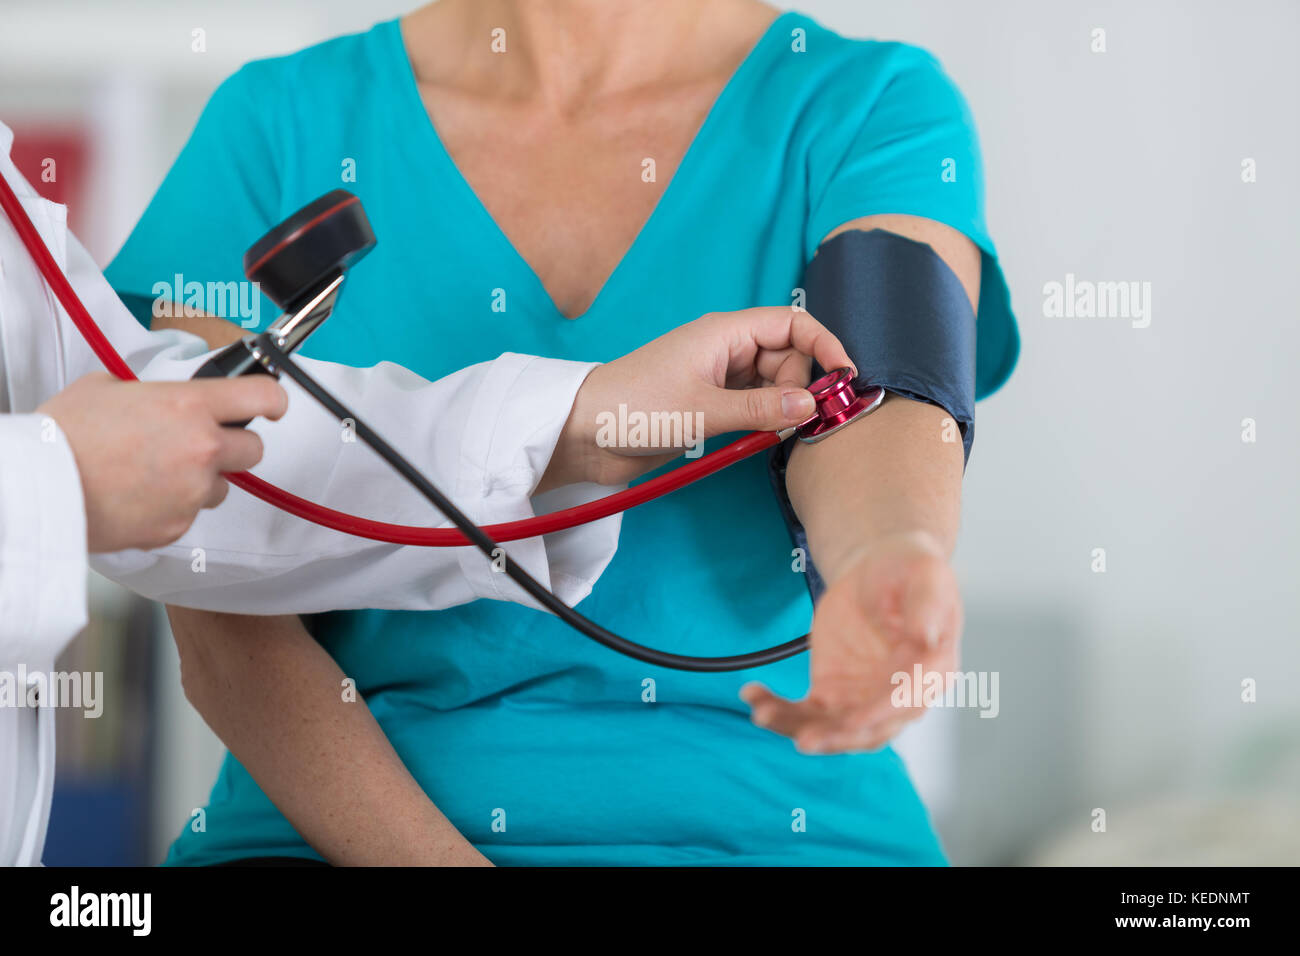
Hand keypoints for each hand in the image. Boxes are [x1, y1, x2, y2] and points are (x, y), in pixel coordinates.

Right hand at [37, 372, 287, 552]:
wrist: (40, 489)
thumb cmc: (64, 438)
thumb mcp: (106, 388)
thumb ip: (149, 393)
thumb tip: (158, 398)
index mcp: (189, 406)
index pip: (262, 395)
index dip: (272, 399)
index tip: (272, 404)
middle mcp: (201, 448)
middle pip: (254, 449)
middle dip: (232, 446)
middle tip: (200, 444)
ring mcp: (193, 491)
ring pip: (222, 486)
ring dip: (201, 480)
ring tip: (155, 474)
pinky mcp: (178, 525)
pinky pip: (191, 513)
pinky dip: (174, 507)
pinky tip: (140, 496)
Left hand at [547, 307, 853, 487]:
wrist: (584, 434)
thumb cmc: (635, 408)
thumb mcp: (705, 410)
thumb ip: (762, 408)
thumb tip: (813, 405)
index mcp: (724, 333)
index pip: (792, 324)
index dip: (825, 345)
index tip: (846, 378)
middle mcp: (725, 350)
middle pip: (788, 358)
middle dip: (801, 386)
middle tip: (794, 421)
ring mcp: (718, 378)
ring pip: (773, 385)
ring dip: (781, 408)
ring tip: (766, 434)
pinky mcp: (709, 405)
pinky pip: (754, 406)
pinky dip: (763, 420)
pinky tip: (756, 439)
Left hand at [740, 530, 963, 753]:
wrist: (878, 571)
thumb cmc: (908, 570)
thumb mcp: (925, 575)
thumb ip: (928, 604)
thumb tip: (928, 635)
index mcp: (931, 671)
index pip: (906, 701)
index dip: (879, 714)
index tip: (852, 721)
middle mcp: (899, 697)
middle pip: (867, 730)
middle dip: (836, 737)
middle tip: (804, 740)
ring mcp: (863, 699)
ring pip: (830, 726)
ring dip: (797, 727)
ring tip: (763, 713)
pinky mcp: (832, 692)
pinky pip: (804, 711)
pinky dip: (778, 709)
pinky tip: (753, 695)